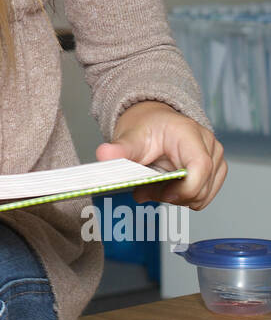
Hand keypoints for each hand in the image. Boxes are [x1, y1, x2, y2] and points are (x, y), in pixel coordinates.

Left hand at [96, 101, 226, 208]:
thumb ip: (119, 149)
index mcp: (190, 134)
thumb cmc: (146, 127)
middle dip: (172, 196)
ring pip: (202, 196)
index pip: (200, 167)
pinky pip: (203, 196)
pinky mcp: (216, 170)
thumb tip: (104, 154)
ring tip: (154, 186)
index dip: (184, 189)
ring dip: (176, 198)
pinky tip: (167, 187)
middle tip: (145, 189)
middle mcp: (209, 145)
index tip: (162, 194)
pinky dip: (183, 197)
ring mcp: (215, 158)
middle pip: (201, 188)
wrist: (153, 121)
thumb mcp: (129, 137)